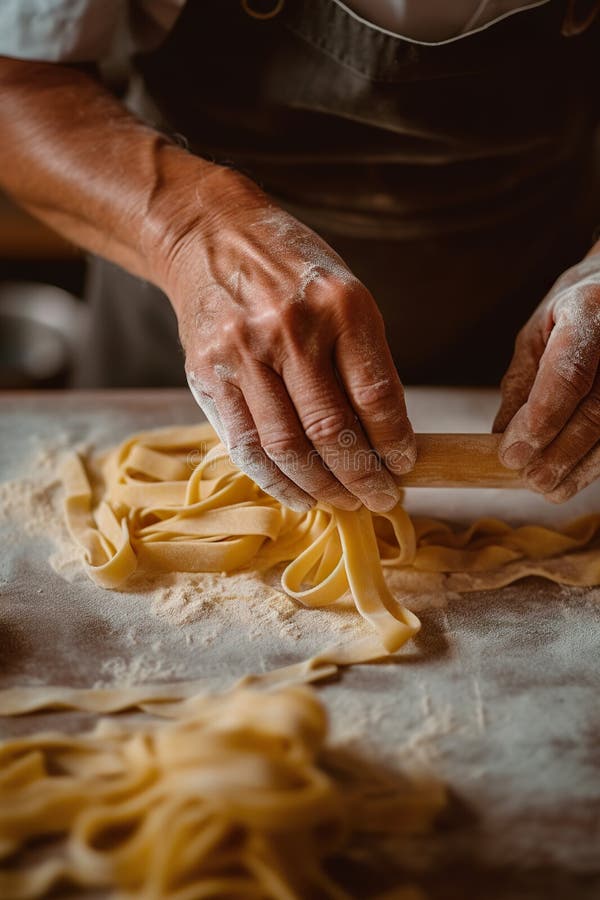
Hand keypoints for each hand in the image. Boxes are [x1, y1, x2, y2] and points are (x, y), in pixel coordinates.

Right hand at [163, 170, 415, 512]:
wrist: (211, 235)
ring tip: (344, 503)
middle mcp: (291, 329)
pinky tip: (299, 496)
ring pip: (287, 447)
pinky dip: (275, 481)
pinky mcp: (208, 374)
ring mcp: (244, 353)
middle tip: (382, 499)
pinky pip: (245, 445)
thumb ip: (363, 360)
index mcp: (340, 306)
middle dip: (363, 477)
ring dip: (322, 488)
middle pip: (332, 430)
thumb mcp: (344, 294)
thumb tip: (387, 437)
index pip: (376, 396)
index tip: (405, 466)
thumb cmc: (290, 269)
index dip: (395, 443)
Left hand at [493, 250, 599, 501]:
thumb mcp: (535, 336)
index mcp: (588, 311)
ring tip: (547, 488)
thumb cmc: (569, 316)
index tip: (511, 453)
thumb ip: (521, 384)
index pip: (568, 374)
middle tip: (528, 479)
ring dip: (580, 467)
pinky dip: (595, 463)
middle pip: (597, 410)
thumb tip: (500, 437)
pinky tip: (573, 478)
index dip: (541, 419)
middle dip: (559, 451)